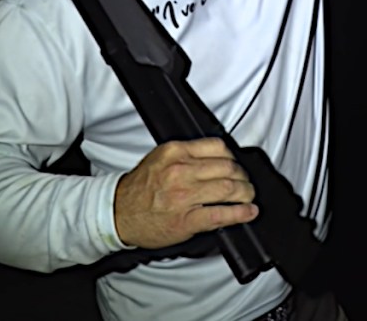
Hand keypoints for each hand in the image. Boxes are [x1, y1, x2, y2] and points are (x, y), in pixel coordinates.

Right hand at [114, 138, 257, 248]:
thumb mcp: (160, 158)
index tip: (237, 164)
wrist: (118, 213)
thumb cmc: (139, 189)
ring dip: (246, 193)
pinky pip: (221, 214)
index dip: (234, 157)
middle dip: (243, 177)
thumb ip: (187, 155)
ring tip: (249, 197)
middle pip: (228, 168)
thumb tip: (219, 157)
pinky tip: (248, 212)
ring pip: (229, 189)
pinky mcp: (187, 219)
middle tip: (246, 183)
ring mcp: (184, 196)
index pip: (218, 147)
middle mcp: (181, 171)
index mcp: (175, 152)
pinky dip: (240, 213)